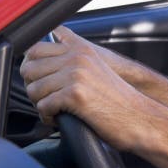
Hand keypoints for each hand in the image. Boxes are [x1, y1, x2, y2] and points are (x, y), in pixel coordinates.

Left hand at [20, 25, 151, 151]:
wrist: (138, 117)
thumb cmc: (118, 98)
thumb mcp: (97, 67)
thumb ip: (74, 55)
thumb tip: (47, 50)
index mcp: (81, 48)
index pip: (35, 48)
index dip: (30, 67)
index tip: (37, 80)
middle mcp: (77, 57)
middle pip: (29, 68)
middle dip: (34, 87)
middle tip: (47, 99)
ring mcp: (76, 74)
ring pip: (33, 89)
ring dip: (40, 103)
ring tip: (54, 110)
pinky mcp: (75, 95)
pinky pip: (43, 106)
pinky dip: (48, 117)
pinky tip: (59, 119)